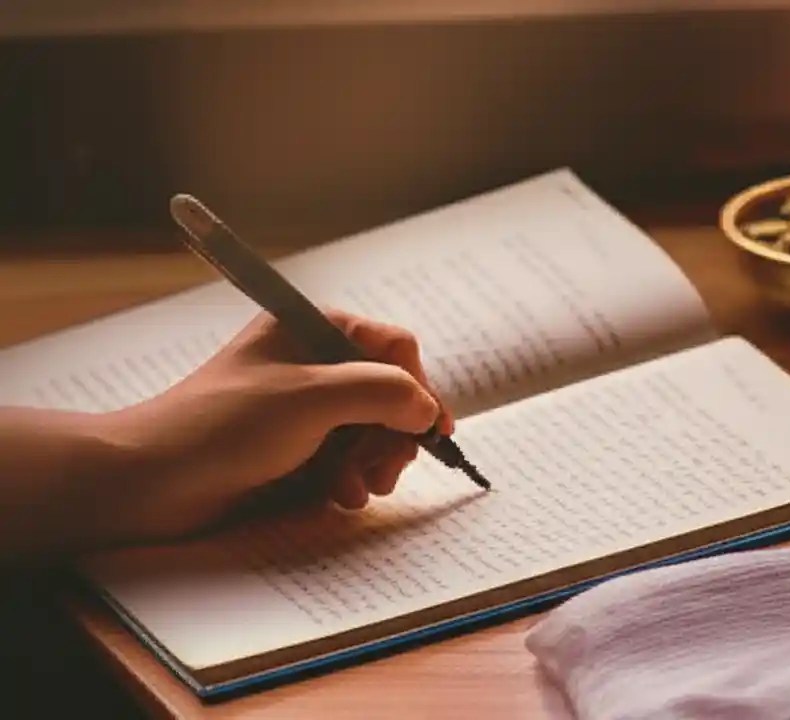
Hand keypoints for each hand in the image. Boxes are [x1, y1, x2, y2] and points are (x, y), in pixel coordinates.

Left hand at [105, 309, 451, 539]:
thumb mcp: (312, 399)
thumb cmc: (225, 425)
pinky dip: (349, 478)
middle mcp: (312, 362)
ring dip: (374, 463)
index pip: (394, 349)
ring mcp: (302, 405)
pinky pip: (344, 457)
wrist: (154, 479)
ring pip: (371, 431)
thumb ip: (381, 394)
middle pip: (388, 394)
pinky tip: (338, 495)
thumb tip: (426, 409)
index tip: (431, 431)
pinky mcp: (292, 444)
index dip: (418, 388)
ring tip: (360, 489)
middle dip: (394, 435)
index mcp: (314, 328)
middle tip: (389, 470)